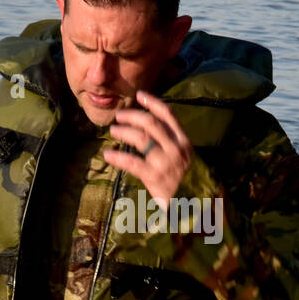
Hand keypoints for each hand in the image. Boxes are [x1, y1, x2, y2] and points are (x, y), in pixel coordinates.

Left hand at [102, 90, 193, 204]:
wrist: (191, 204)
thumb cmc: (183, 179)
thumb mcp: (183, 156)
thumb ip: (170, 141)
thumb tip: (147, 124)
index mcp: (184, 141)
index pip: (168, 115)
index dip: (153, 102)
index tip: (139, 95)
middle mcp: (176, 148)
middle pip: (151, 123)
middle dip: (133, 116)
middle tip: (120, 115)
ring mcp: (165, 162)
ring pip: (141, 139)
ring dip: (124, 131)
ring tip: (113, 130)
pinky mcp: (154, 177)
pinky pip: (132, 162)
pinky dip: (118, 157)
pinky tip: (107, 154)